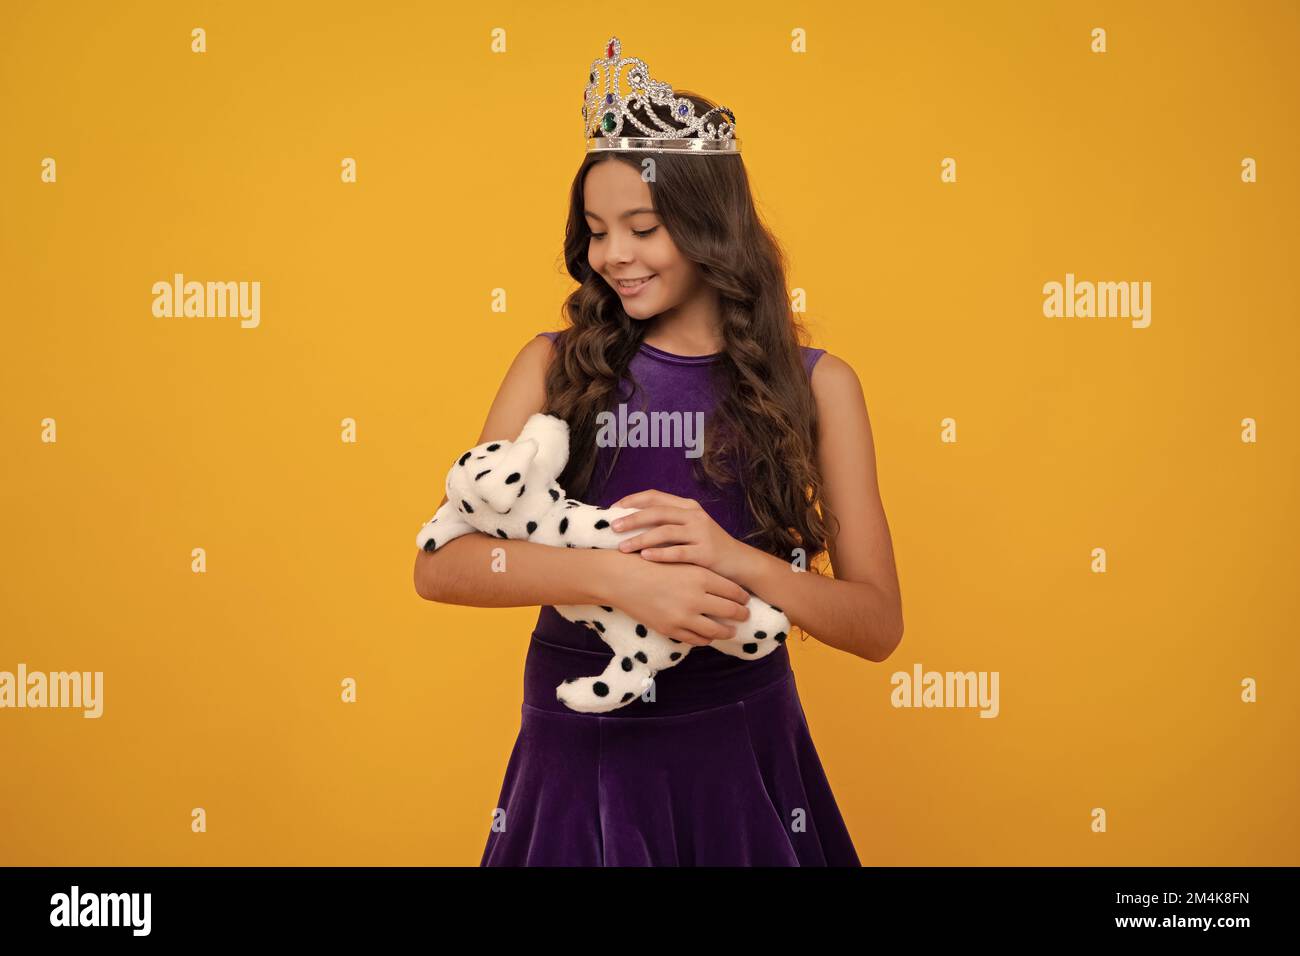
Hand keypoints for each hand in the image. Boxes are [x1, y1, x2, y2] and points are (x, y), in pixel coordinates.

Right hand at [602, 550, 750, 646]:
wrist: (623, 578)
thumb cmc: (651, 564)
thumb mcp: (681, 561)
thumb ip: (703, 572)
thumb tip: (725, 585)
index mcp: (700, 577)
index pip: (733, 591)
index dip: (742, 597)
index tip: (746, 599)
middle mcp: (695, 598)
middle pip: (730, 611)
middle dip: (741, 614)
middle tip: (745, 615)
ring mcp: (683, 617)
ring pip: (716, 630)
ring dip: (727, 631)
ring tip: (732, 630)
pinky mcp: (671, 629)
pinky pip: (696, 639)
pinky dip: (706, 639)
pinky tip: (709, 636)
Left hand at [609, 489, 748, 580]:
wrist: (739, 563)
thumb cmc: (708, 547)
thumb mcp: (691, 528)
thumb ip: (668, 522)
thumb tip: (632, 521)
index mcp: (688, 506)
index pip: (656, 496)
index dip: (632, 500)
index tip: (613, 509)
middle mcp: (694, 516)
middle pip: (657, 512)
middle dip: (632, 519)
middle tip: (613, 527)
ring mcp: (701, 533)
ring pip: (665, 532)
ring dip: (641, 538)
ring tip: (623, 547)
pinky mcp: (706, 553)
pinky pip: (678, 552)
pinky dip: (660, 554)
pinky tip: (644, 557)